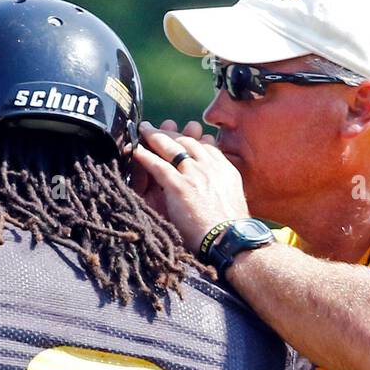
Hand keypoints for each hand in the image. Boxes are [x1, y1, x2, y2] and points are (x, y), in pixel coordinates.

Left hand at [134, 120, 248, 255]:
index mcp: (225, 171)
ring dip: (155, 137)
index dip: (192, 140)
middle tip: (158, 128)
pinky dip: (145, 156)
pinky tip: (135, 150)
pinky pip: (158, 165)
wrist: (230, 241)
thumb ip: (223, 192)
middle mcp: (210, 167)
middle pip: (188, 142)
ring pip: (172, 148)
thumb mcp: (234, 203)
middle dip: (171, 133)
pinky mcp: (180, 186)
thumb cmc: (232, 232)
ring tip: (144, 130)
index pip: (206, 147)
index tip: (183, 137)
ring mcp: (194, 174)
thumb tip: (219, 195)